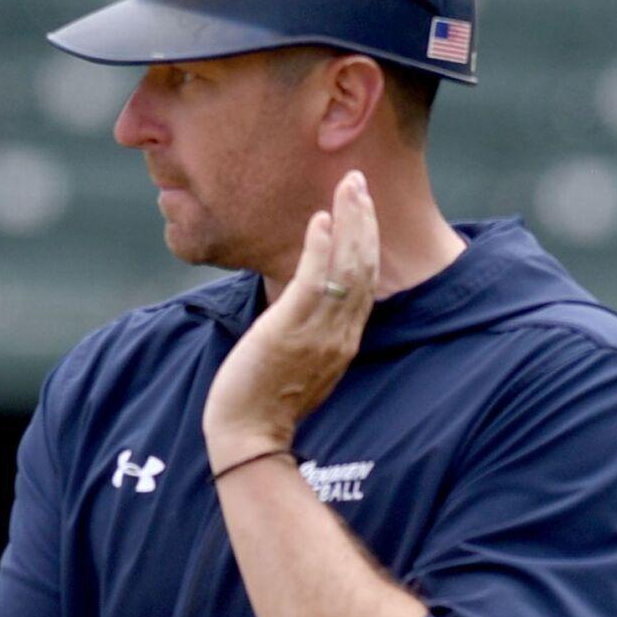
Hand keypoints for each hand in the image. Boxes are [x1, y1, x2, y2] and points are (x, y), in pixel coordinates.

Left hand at [203, 170, 378, 469]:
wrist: (249, 435)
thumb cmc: (266, 401)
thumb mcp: (302, 363)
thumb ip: (314, 332)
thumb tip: (307, 301)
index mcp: (344, 341)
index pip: (366, 282)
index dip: (368, 241)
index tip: (363, 208)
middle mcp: (340, 334)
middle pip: (364, 267)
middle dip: (364, 220)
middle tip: (360, 181)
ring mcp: (318, 332)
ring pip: (347, 268)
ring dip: (349, 222)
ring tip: (348, 187)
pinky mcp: (289, 330)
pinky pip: (314, 282)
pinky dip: (320, 248)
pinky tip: (320, 220)